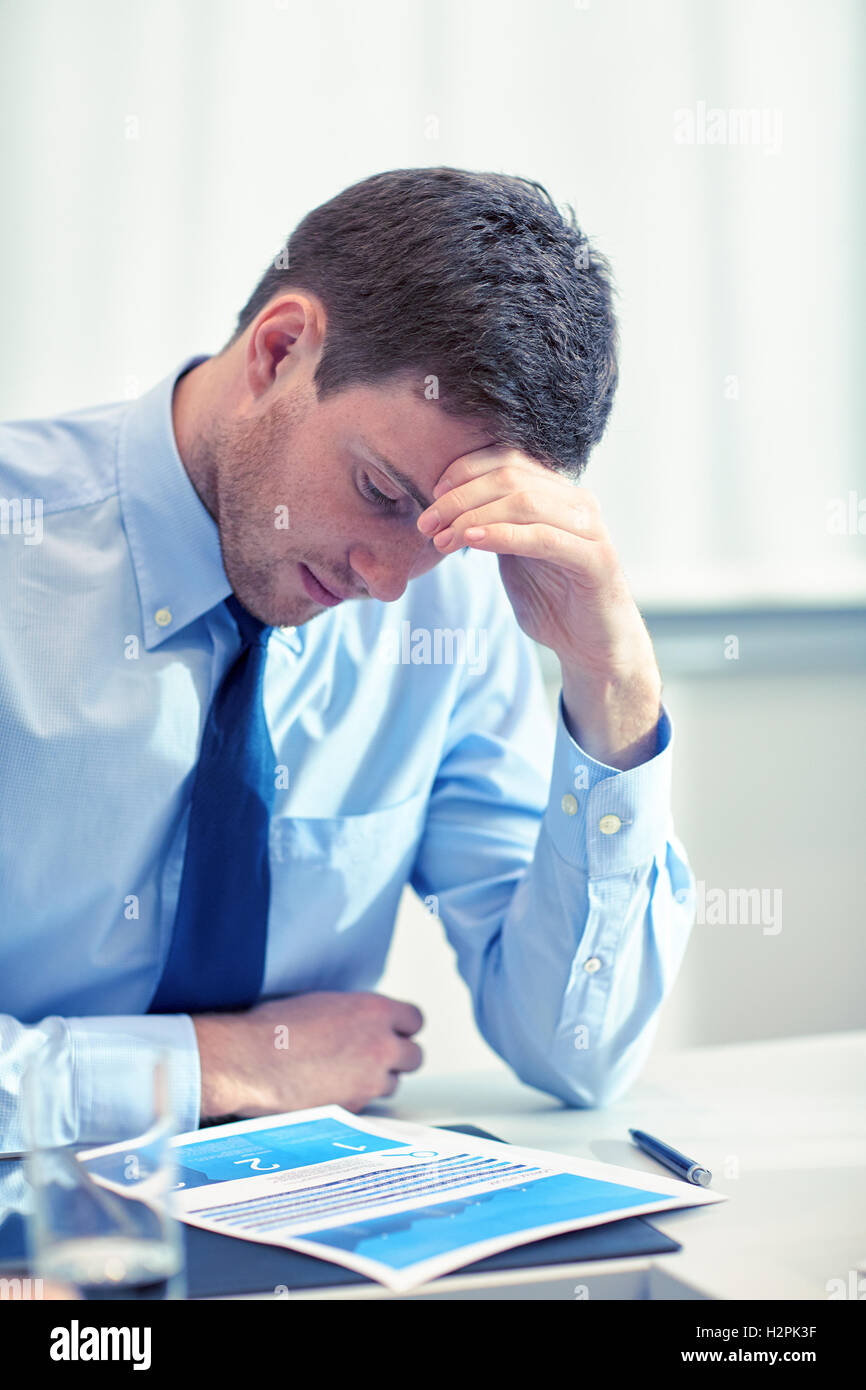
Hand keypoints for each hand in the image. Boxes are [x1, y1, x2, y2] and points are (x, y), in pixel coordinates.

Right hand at [193, 991, 423, 1119]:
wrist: (248, 1061)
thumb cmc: (274, 1027)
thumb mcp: (321, 1003)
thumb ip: (352, 1013)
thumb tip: (358, 1023)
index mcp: (374, 1011)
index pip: (415, 1020)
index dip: (402, 1027)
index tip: (393, 1031)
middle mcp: (380, 1046)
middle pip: (414, 1057)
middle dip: (397, 1057)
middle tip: (375, 1057)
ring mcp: (369, 1082)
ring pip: (392, 1085)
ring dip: (376, 1081)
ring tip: (346, 1076)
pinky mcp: (353, 1110)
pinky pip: (366, 1105)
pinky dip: (354, 1101)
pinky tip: (329, 1092)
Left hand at [417, 447, 661, 767]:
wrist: (592, 646)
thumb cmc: (552, 599)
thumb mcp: (513, 555)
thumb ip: (492, 525)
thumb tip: (444, 506)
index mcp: (558, 494)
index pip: (507, 459)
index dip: (464, 470)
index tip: (431, 494)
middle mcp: (577, 503)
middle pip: (511, 476)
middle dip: (460, 497)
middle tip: (427, 522)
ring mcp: (590, 529)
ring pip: (524, 502)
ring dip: (474, 516)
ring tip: (442, 538)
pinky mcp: (596, 560)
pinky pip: (543, 537)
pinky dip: (503, 535)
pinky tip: (472, 541)